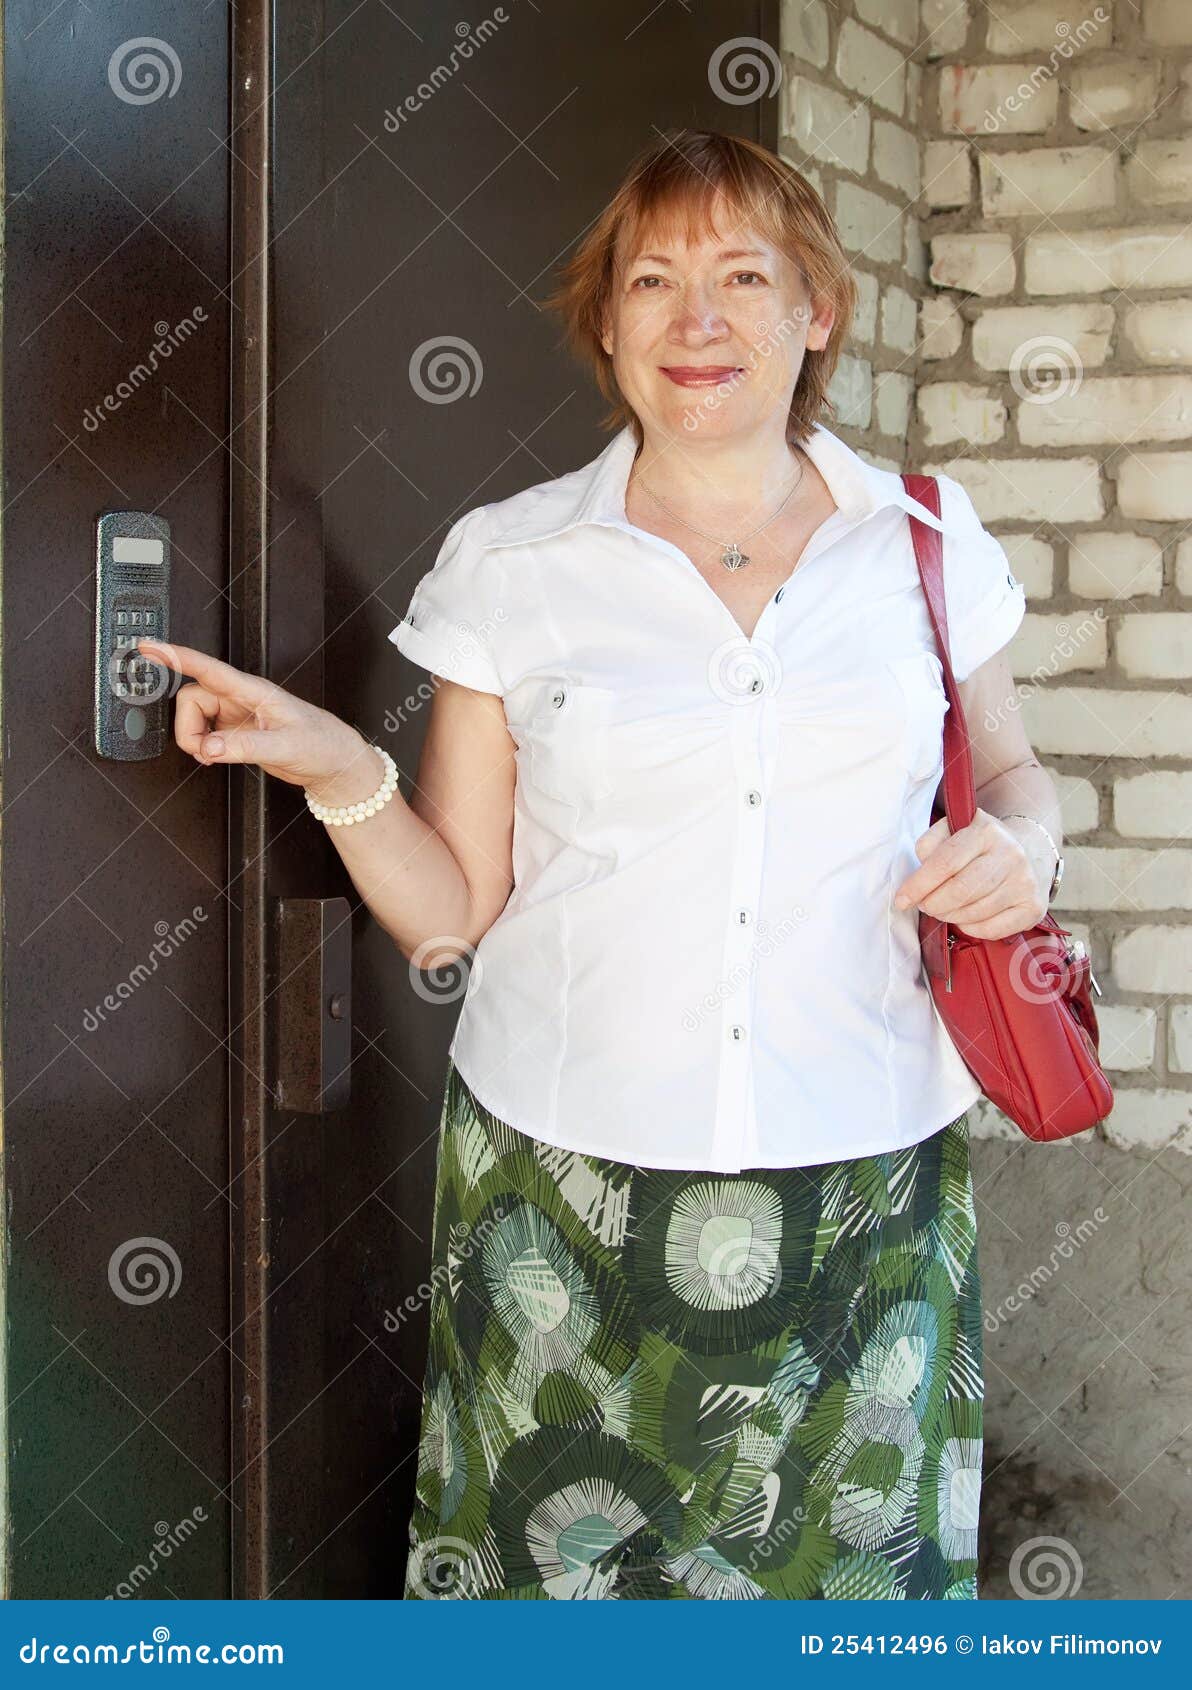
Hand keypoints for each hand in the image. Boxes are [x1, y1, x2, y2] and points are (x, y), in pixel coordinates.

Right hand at [135, 638, 381, 803]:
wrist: (333, 761)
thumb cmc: (321, 743)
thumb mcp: (285, 746)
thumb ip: (245, 746)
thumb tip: (210, 747)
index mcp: (253, 691)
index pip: (207, 668)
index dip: (176, 656)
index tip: (149, 647)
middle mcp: (240, 699)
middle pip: (191, 698)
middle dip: (188, 726)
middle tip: (204, 750)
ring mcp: (236, 714)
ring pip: (194, 717)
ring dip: (194, 739)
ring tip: (214, 755)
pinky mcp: (235, 731)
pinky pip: (204, 733)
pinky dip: (202, 747)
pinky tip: (216, 755)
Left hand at [892, 807, 1051, 939]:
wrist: (1028, 851)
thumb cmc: (979, 845)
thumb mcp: (953, 830)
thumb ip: (930, 845)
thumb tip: (919, 875)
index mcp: (986, 831)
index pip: (945, 862)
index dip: (918, 885)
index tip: (902, 899)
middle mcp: (1010, 854)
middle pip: (960, 891)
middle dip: (933, 904)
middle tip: (925, 905)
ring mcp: (1025, 882)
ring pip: (974, 912)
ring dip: (949, 916)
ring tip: (943, 909)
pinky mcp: (1033, 907)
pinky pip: (991, 929)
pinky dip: (970, 928)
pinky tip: (966, 917)